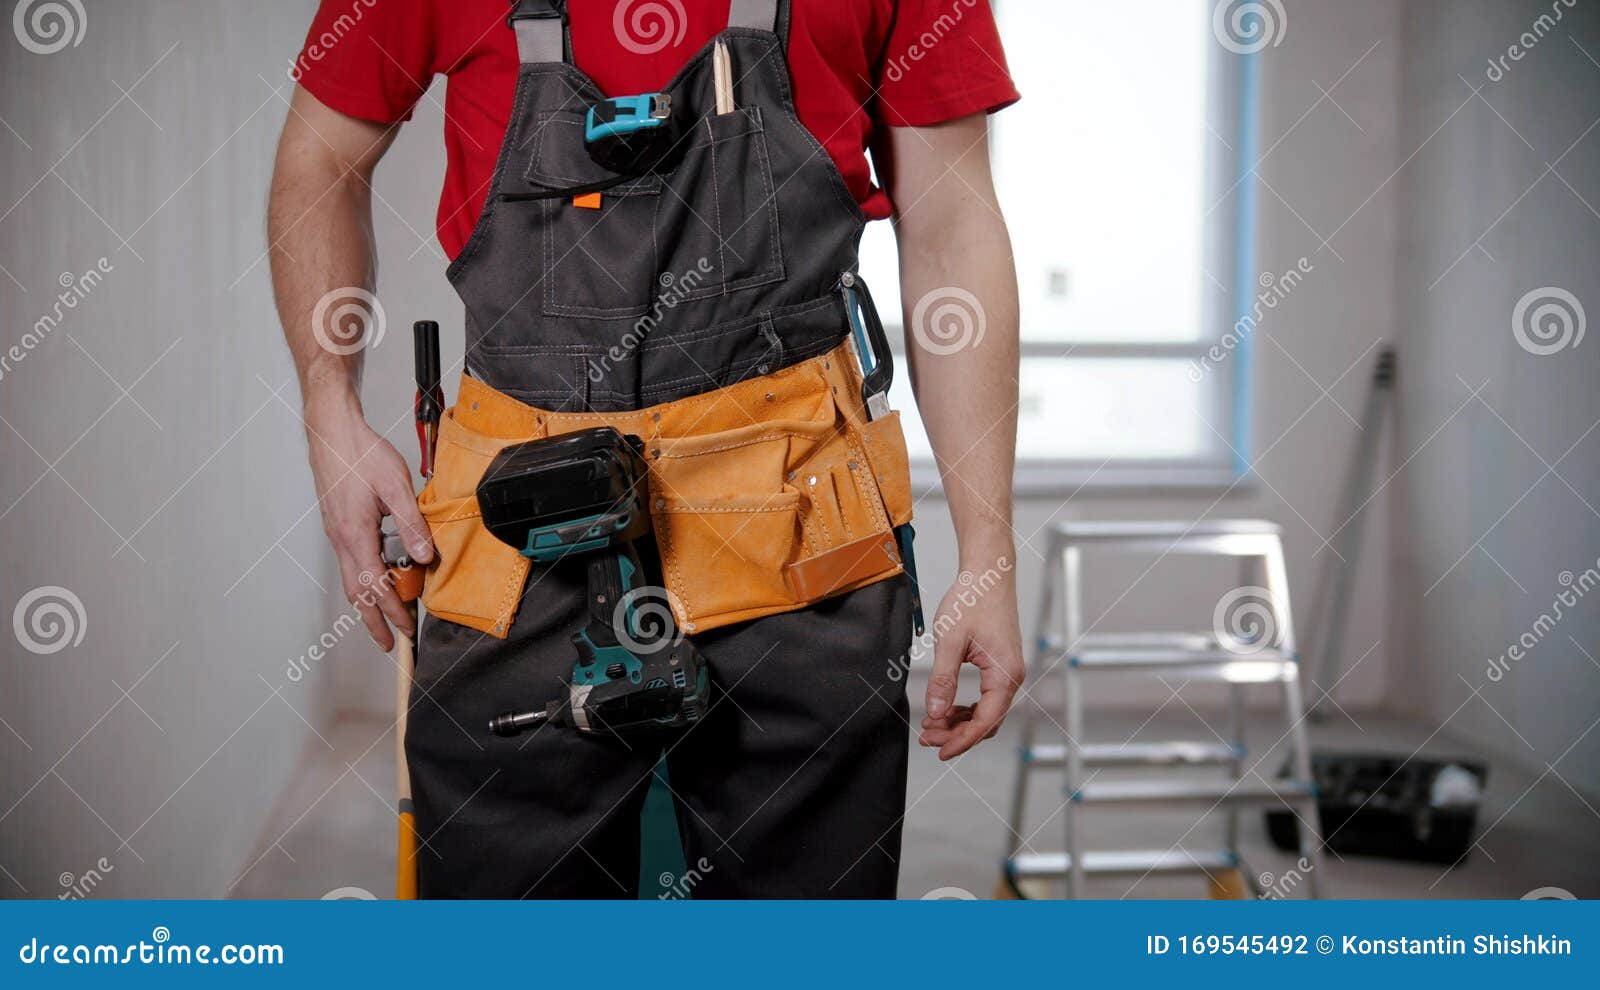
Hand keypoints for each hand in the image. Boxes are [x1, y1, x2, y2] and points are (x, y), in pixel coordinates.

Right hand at [305, 394, 433, 650]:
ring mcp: (338, 534)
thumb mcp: (395, 486)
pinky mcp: (339, 525)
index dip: (393, 612)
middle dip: (375, 622)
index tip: (407, 631)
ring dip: (370, 603)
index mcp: (355, 535)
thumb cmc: (360, 454)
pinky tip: (382, 578)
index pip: (376, 586)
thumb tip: (425, 557)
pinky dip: (366, 580)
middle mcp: (342, 540)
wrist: (332, 432)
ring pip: (353, 579)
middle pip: (357, 594)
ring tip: (387, 619)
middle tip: (391, 644)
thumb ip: (412, 523)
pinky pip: (352, 562)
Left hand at [919, 563, 1023, 759]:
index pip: (985, 721)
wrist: (988, 573)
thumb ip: (943, 679)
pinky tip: (945, 708)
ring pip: (986, 712)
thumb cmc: (972, 600)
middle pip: (987, 722)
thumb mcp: (950, 640)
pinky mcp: (1000, 665)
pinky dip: (966, 708)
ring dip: (960, 722)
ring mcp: (1007, 672)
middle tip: (927, 738)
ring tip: (932, 725)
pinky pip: (985, 698)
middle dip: (957, 734)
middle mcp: (1012, 677)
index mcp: (1005, 674)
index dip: (961, 740)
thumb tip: (936, 713)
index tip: (939, 751)